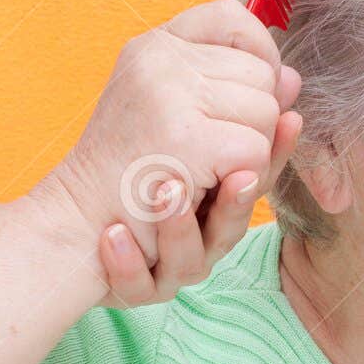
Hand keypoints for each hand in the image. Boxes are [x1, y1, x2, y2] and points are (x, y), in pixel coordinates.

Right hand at [37, 0, 301, 298]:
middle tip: (205, 155)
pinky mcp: (185, 138)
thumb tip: (292, 79)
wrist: (78, 231)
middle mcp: (160, 58)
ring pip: (267, 114)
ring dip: (247, 158)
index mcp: (156, 46)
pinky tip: (194, 191)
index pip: (232, 17)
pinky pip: (255, 154)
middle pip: (263, 74)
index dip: (256, 53)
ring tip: (195, 173)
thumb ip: (238, 97)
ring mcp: (171, 95)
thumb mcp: (184, 124)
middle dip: (254, 123)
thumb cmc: (135, 181)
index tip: (242, 94)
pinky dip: (237, 188)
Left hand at [95, 108, 301, 305]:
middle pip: (230, 229)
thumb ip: (241, 108)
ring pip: (191, 261)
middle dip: (227, 200)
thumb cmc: (136, 162)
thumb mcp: (192, 126)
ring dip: (178, 229)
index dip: (261, 161)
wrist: (75, 217)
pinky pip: (140, 283)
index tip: (272, 126)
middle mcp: (203, 240)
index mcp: (222, 202)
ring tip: (166, 193)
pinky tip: (114, 237)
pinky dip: (129, 264)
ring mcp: (170, 267)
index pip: (254, 185)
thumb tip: (287, 77)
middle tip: (224, 170)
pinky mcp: (135, 287)